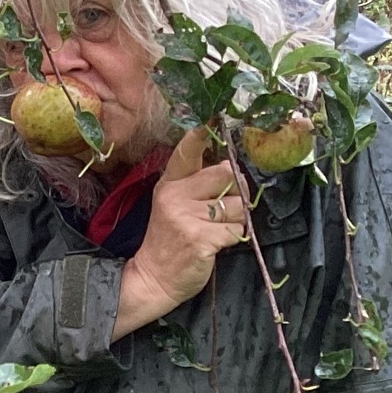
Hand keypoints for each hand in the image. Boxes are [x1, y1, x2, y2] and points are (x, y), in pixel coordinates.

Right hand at [113, 127, 248, 338]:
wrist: (153, 278)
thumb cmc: (170, 240)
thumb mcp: (174, 206)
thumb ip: (197, 185)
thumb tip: (232, 167)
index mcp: (170, 183)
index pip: (187, 152)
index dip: (202, 133)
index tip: (212, 114)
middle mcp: (176, 195)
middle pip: (226, 173)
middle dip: (238, 190)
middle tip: (229, 205)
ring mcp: (187, 216)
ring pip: (238, 204)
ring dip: (238, 219)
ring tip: (219, 230)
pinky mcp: (201, 238)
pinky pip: (238, 229)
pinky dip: (235, 238)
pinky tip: (218, 244)